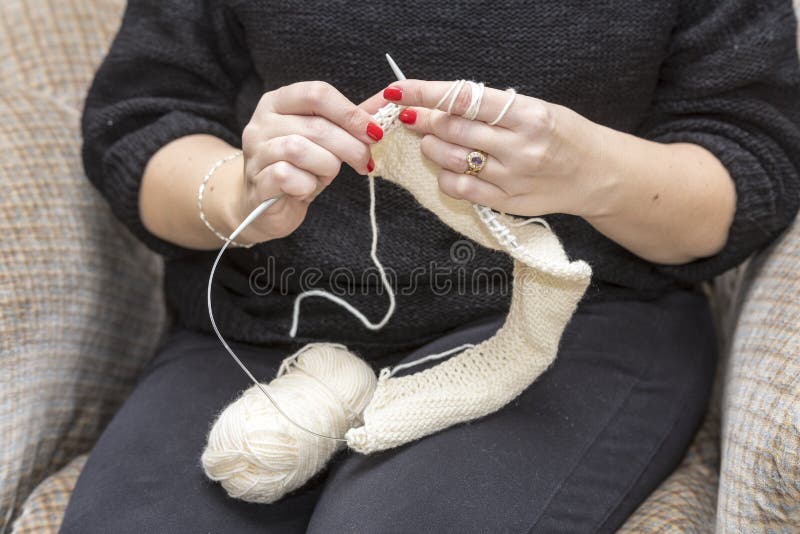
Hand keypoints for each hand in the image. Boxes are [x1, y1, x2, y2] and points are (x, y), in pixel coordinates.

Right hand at [232, 81, 384, 242]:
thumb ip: (352, 119)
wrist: (266, 206)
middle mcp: (262, 122)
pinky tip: (306, 188)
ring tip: (327, 175)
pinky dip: (307, 184)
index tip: (374, 133)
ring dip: (327, 165)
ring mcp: (256, 152)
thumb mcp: (326, 139)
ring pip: (299, 149)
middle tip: (364, 162)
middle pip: (315, 126)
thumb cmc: (299, 168)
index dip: (351, 113)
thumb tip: (389, 98)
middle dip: (350, 146)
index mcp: (278, 102)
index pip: (317, 94)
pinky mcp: (256, 182)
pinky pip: (287, 176)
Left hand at [375, 80, 609, 217]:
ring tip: (430, 142)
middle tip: (414, 118)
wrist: (598, 174)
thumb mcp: (536, 108)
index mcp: (528, 114)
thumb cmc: (563, 135)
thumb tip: (441, 104)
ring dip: (431, 148)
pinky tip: (448, 169)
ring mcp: (513, 177)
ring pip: (452, 160)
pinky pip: (462, 189)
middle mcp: (520, 146)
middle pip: (452, 130)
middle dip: (424, 121)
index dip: (426, 94)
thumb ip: (492, 108)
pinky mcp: (509, 202)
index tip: (400, 91)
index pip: (465, 99)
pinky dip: (446, 177)